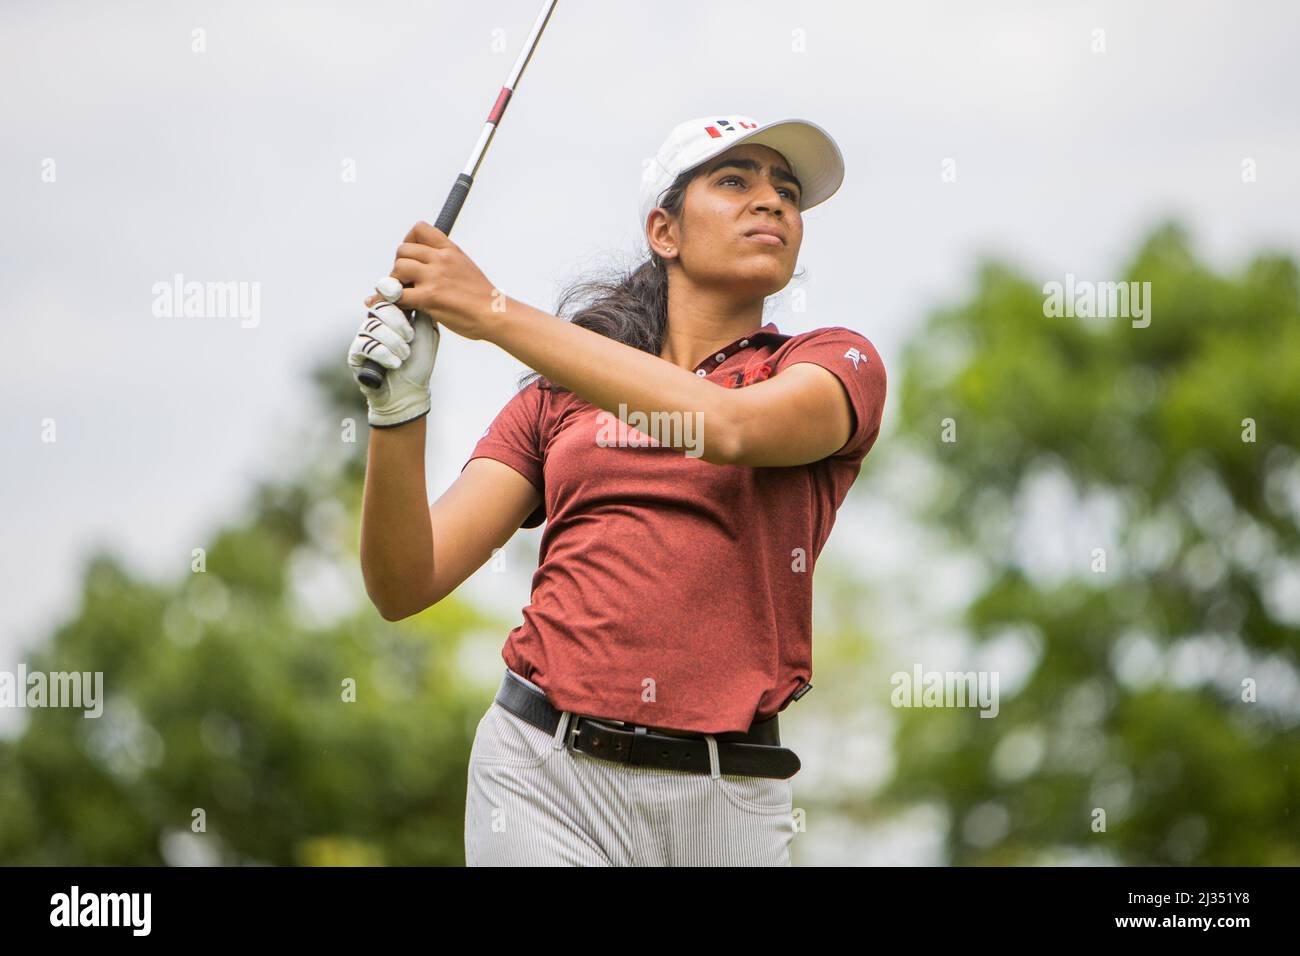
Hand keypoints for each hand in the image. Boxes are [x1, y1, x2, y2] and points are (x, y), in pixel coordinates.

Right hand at [349, 277, 440, 427]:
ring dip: (393, 342)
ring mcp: (365, 336)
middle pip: (379, 307)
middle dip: (397, 322)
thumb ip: (421, 308)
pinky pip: (365, 345)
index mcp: (393, 315)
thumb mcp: (427, 332)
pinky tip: (395, 363)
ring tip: (405, 356)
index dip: (392, 292)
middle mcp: (377, 322)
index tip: (398, 291)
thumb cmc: (420, 362)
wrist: (410, 392)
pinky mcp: (355, 353)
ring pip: (373, 326)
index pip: (388, 295)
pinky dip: (383, 354)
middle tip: (410, 337)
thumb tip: (417, 283)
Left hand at [363, 221, 499, 340]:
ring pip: (398, 268)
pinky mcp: (429, 296)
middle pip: (403, 250)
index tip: (411, 256)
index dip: (408, 241)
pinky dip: (393, 300)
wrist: (494, 314)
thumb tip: (423, 265)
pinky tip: (399, 304)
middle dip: (399, 266)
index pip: (420, 229)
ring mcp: (435, 277)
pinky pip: (397, 294)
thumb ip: (444, 261)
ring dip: (395, 282)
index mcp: (450, 250)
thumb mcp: (464, 266)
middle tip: (405, 281)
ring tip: (405, 293)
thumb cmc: (480, 297)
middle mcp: (441, 259)